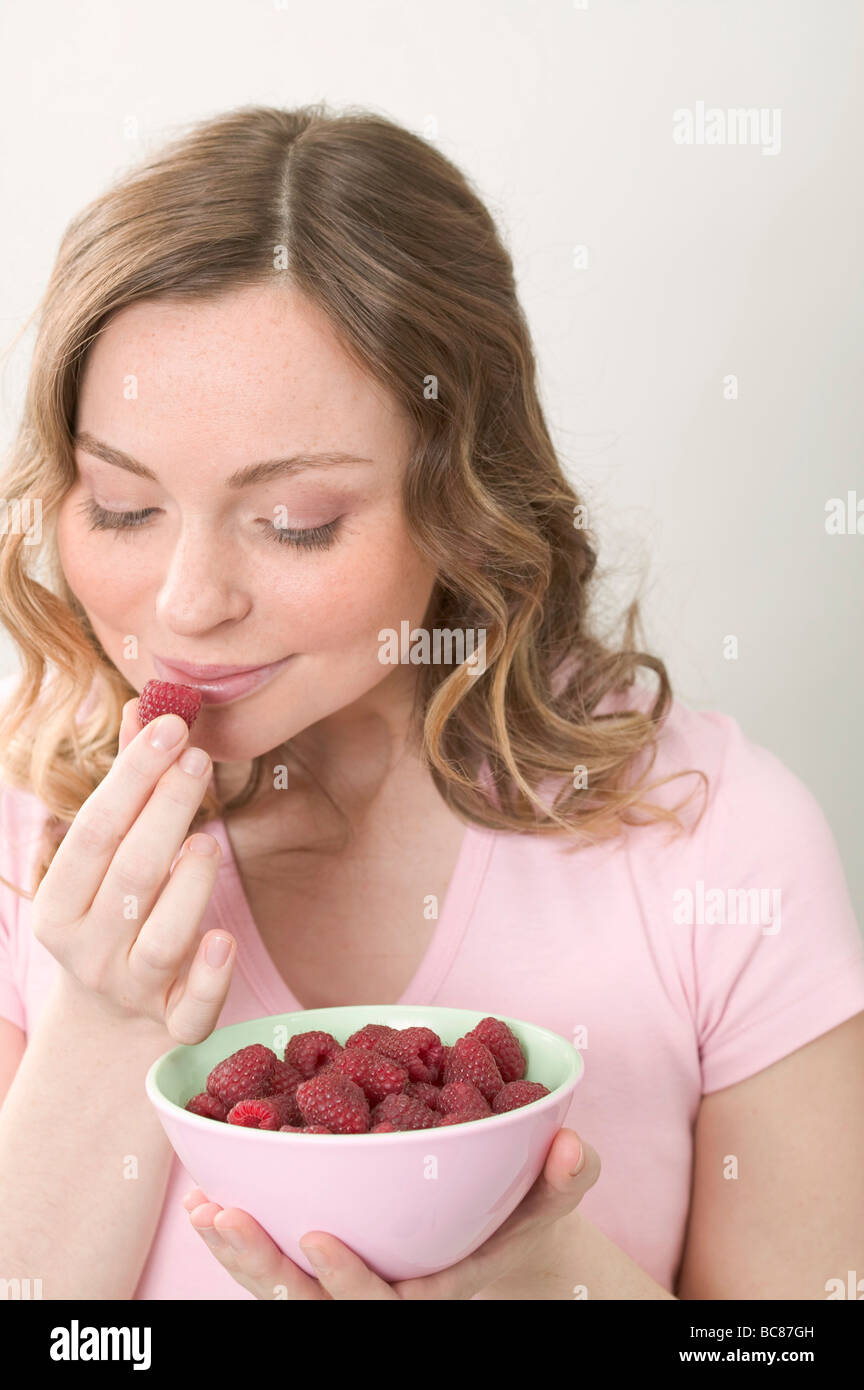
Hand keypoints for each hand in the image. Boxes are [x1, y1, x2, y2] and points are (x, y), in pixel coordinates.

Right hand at [31, 695, 233, 1042]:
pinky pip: (192, 1007)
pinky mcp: (174, 1025)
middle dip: (165, 810)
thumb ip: (125, 790)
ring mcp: (131, 992)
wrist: (108, 1024)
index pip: (93, 833)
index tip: (168, 727)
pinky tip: (223, 938)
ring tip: (206, 840)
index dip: (131, 777)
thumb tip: (143, 708)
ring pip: (163, 938)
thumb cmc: (112, 916)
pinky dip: (209, 975)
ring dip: (189, 884)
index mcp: (59, 907)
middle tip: (197, 758)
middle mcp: (88, 952)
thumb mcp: (103, 862)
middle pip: (132, 875)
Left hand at [184, 1126, 598, 1298]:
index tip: (317, 1237)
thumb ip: (565, 1177)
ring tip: (201, 1206)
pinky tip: (203, 1199)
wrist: (498, 1237)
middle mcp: (385, 1293)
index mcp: (435, 1285)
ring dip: (237, 1254)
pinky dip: (236, 1239)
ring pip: (283, 1291)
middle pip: (314, 1304)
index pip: (388, 1302)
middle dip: (265, 1266)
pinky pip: (273, 1266)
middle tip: (226, 1215)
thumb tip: (571, 1144)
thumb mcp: (553, 1196)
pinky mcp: (322, 1265)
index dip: (350, 1279)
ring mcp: (348, 1285)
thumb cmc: (522, 1212)